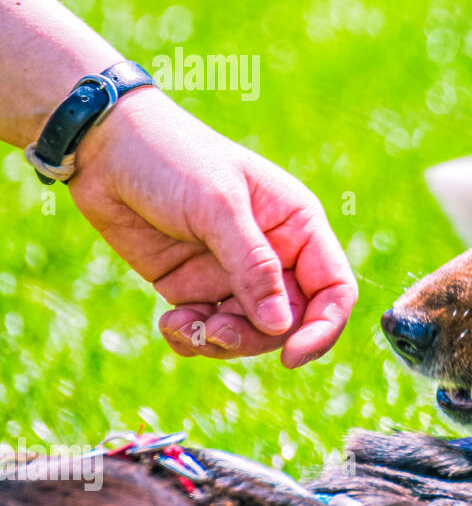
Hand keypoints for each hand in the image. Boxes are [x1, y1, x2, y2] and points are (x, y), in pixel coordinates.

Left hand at [69, 87, 356, 366]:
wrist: (104, 148)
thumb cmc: (173, 158)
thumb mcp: (218, 206)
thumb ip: (253, 266)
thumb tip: (280, 326)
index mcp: (298, 226)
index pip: (333, 289)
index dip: (323, 327)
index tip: (291, 357)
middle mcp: (273, 254)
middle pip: (290, 321)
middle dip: (256, 338)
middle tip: (215, 332)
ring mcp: (233, 274)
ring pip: (249, 334)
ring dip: (219, 341)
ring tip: (182, 324)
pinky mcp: (194, 287)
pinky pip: (206, 331)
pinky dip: (190, 339)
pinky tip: (169, 323)